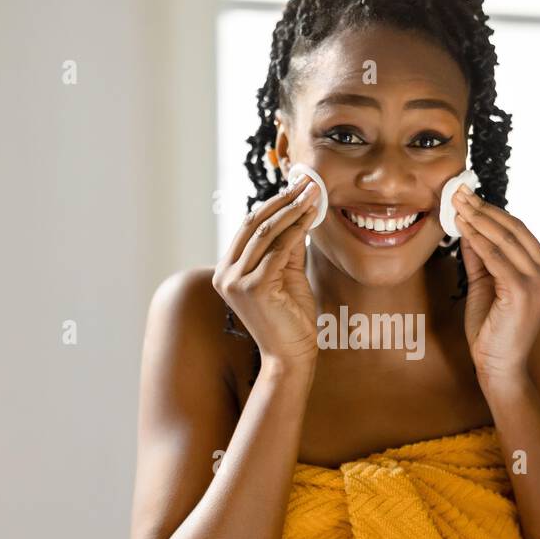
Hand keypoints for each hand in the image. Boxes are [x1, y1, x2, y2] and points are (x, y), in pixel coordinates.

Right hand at [213, 176, 321, 368]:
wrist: (291, 356)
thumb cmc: (291, 319)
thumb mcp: (287, 274)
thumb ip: (287, 246)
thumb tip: (298, 211)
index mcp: (226, 270)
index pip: (248, 226)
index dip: (273, 203)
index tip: (296, 186)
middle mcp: (224, 274)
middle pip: (254, 223)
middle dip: (283, 200)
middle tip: (307, 182)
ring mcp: (235, 281)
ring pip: (267, 232)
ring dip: (293, 209)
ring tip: (314, 193)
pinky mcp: (253, 287)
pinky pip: (280, 249)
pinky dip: (299, 229)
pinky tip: (314, 215)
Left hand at [452, 185, 539, 388]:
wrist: (498, 367)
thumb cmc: (492, 330)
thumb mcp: (484, 285)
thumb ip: (480, 257)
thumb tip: (468, 226)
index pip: (520, 232)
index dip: (493, 212)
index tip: (468, 196)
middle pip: (514, 230)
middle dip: (483, 209)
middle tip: (459, 192)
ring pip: (506, 241)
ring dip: (478, 220)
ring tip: (456, 205)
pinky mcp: (524, 293)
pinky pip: (497, 259)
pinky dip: (478, 241)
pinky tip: (463, 229)